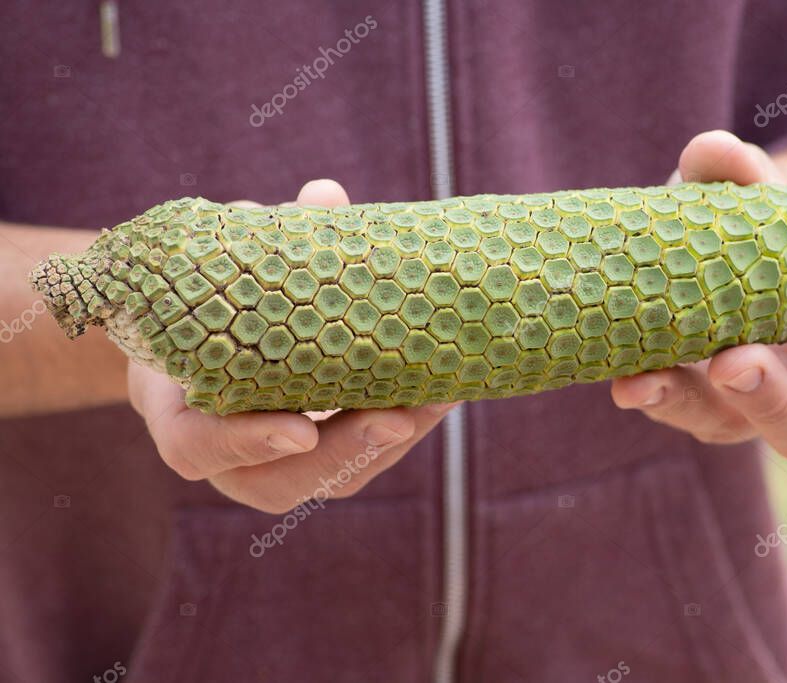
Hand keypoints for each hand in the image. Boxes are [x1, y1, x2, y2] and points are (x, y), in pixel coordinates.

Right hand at [129, 179, 457, 512]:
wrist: (207, 330)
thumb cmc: (206, 297)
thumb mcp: (219, 266)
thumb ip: (263, 237)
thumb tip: (325, 196)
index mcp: (180, 412)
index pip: (197, 448)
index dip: (246, 443)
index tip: (300, 428)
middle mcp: (227, 455)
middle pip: (282, 483)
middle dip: (346, 452)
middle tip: (399, 417)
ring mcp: (278, 463)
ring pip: (336, 477)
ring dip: (393, 440)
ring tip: (443, 396)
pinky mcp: (324, 453)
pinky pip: (364, 454)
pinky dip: (407, 422)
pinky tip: (448, 388)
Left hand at [611, 131, 786, 459]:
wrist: (719, 235)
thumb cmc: (767, 219)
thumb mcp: (765, 193)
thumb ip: (745, 173)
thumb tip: (714, 150)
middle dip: (773, 401)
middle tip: (733, 362)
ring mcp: (742, 402)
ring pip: (731, 429)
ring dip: (691, 406)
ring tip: (652, 377)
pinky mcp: (688, 396)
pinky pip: (673, 409)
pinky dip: (649, 393)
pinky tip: (624, 378)